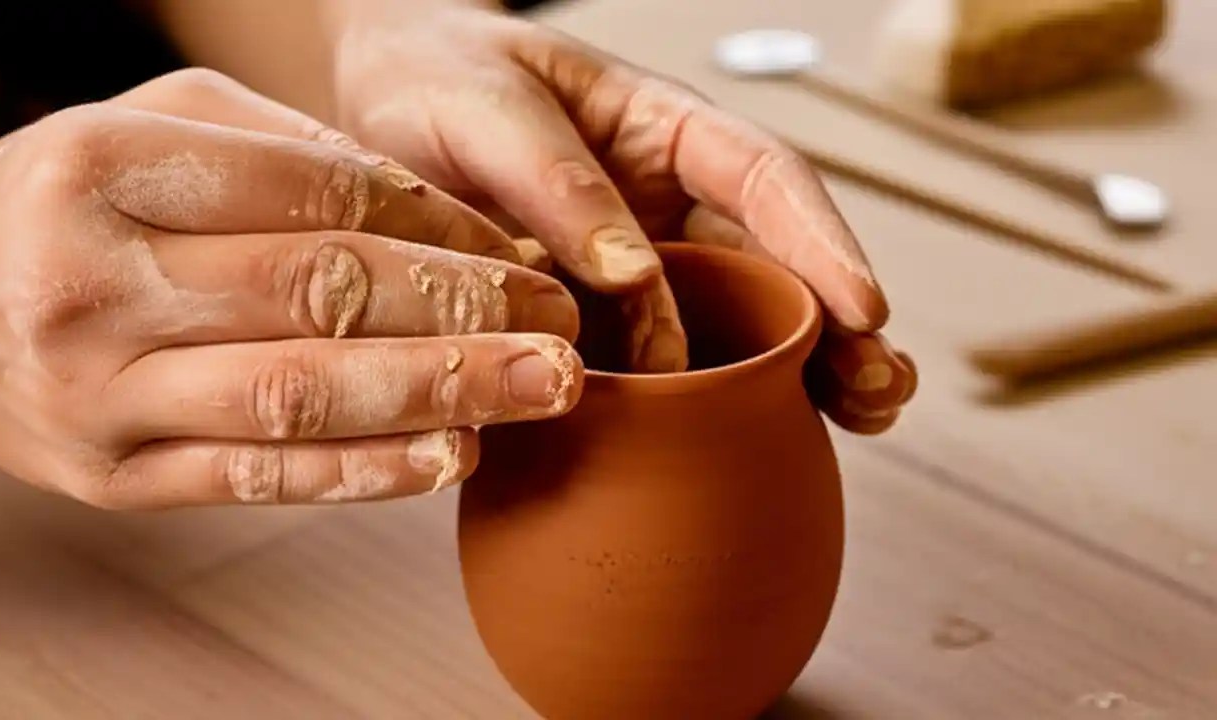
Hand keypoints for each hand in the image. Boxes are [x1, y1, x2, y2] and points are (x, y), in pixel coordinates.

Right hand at [0, 68, 581, 505]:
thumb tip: (430, 208)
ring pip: (300, 394)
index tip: (517, 249)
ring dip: (440, 393)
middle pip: (321, 291)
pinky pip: (259, 477)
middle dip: (464, 308)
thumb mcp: (140, 131)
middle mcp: (96, 282)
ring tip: (542, 390)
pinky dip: (365, 472)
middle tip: (562, 324)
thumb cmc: (51, 210)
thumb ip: (279, 150)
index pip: (314, 193)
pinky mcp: (117, 479)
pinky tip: (451, 458)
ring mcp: (103, 392)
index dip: (437, 224)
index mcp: (104, 168)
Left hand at [323, 2, 915, 433]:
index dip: (821, 241)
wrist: (370, 102)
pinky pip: (654, 367)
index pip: (762, 177)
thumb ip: (558, 183)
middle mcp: (665, 205)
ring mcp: (636, 267)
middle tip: (881, 387)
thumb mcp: (488, 108)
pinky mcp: (592, 320)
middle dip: (840, 326)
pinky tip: (743, 446)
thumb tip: (633, 275)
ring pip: (734, 321)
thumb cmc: (434, 77)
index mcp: (660, 131)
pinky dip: (700, 406)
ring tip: (861, 420)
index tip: (863, 306)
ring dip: (801, 373)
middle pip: (774, 263)